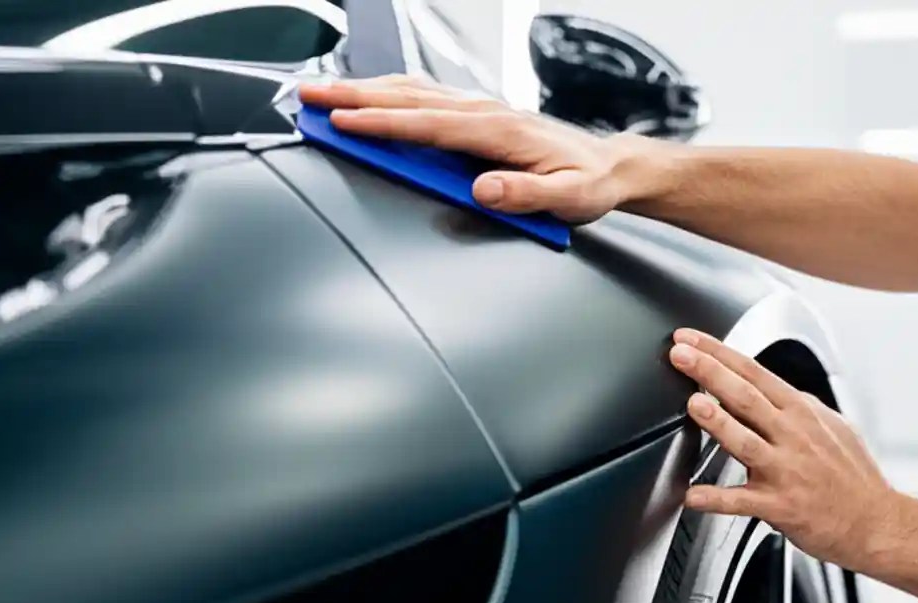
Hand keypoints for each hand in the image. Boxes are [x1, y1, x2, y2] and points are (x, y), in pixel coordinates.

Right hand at [298, 75, 649, 223]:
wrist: (608, 166)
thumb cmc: (587, 184)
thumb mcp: (567, 199)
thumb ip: (525, 195)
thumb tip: (483, 189)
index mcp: (499, 132)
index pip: (428, 125)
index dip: (382, 125)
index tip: (344, 122)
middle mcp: (485, 112)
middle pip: (408, 99)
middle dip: (355, 97)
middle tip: (309, 96)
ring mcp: (479, 109)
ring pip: (412, 91)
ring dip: (365, 89)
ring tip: (322, 90)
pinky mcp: (477, 114)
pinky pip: (425, 95)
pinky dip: (389, 91)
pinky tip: (368, 93)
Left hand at [668, 327, 901, 569]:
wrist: (876, 523)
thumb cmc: (852, 477)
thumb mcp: (833, 426)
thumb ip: (799, 407)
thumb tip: (775, 389)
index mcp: (801, 412)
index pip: (754, 372)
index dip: (718, 352)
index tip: (690, 340)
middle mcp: (793, 436)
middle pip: (746, 397)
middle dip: (710, 372)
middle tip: (680, 356)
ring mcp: (786, 471)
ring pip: (746, 441)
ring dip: (719, 422)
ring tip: (693, 405)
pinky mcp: (781, 506)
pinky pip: (742, 502)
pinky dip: (716, 499)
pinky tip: (692, 495)